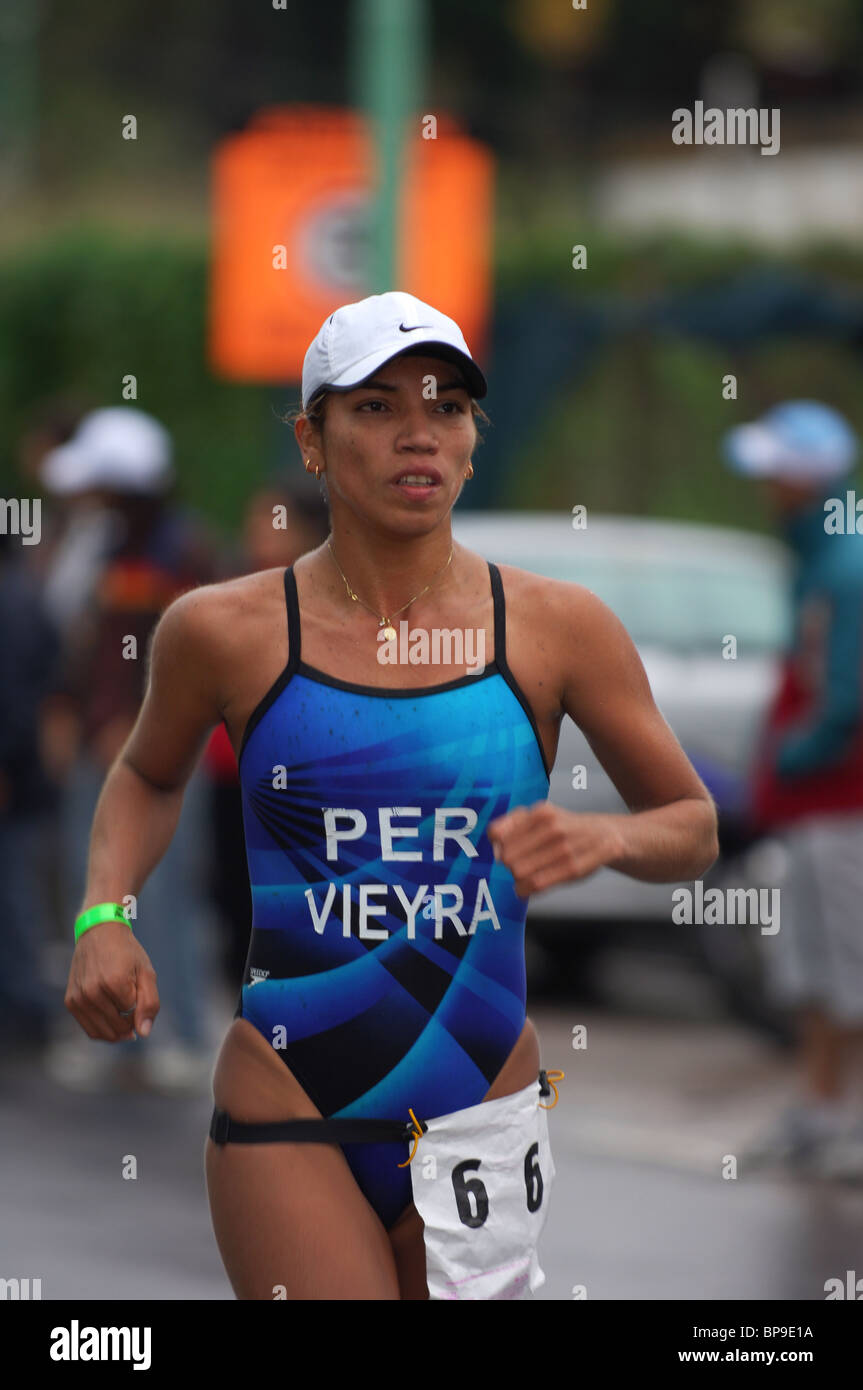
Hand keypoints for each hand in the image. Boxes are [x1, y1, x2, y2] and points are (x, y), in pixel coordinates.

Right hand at [65, 920, 159, 1041]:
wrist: (99, 933)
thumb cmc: (126, 953)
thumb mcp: (146, 972)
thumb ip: (149, 1003)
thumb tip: (143, 1033)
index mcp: (113, 982)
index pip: (132, 1013)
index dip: (139, 1004)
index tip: (136, 985)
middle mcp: (92, 991)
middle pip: (117, 1027)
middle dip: (129, 1022)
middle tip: (132, 1003)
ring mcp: (78, 998)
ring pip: (103, 1033)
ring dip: (117, 1029)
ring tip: (123, 1012)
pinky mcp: (71, 1002)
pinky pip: (90, 1030)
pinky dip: (103, 1029)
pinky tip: (111, 1016)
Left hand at [487, 803, 626, 898]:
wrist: (605, 835)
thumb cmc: (565, 827)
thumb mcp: (541, 815)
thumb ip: (512, 824)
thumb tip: (496, 846)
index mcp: (541, 812)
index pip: (497, 834)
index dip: (497, 846)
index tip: (503, 850)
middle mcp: (553, 827)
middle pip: (507, 857)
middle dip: (509, 865)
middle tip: (518, 865)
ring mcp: (565, 848)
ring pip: (520, 873)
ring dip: (517, 879)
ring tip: (524, 877)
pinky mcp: (574, 869)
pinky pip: (537, 885)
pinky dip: (525, 890)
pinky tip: (527, 888)